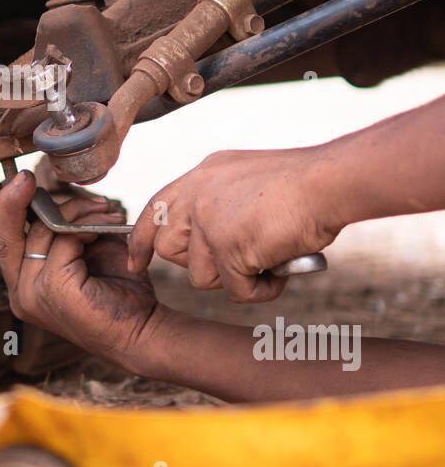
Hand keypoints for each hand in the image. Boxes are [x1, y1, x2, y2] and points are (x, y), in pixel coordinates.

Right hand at [0, 171, 163, 366]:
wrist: (144, 330)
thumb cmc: (119, 291)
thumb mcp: (83, 251)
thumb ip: (61, 231)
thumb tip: (50, 198)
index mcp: (24, 284)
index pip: (0, 241)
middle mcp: (21, 292)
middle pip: (3, 235)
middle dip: (9, 201)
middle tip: (24, 177)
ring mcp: (33, 294)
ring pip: (41, 230)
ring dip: (76, 211)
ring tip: (105, 211)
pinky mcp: (53, 288)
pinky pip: (63, 238)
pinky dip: (87, 225)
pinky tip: (109, 227)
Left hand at [127, 146, 339, 303]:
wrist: (329, 182)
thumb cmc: (306, 184)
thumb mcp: (249, 180)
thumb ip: (224, 202)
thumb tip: (217, 238)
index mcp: (203, 175)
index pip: (154, 209)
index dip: (143, 240)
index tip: (137, 261)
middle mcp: (198, 195)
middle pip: (169, 249)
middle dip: (201, 264)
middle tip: (238, 258)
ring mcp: (209, 221)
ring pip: (201, 277)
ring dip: (237, 278)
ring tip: (269, 259)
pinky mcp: (227, 247)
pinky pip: (236, 291)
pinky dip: (262, 289)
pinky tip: (280, 269)